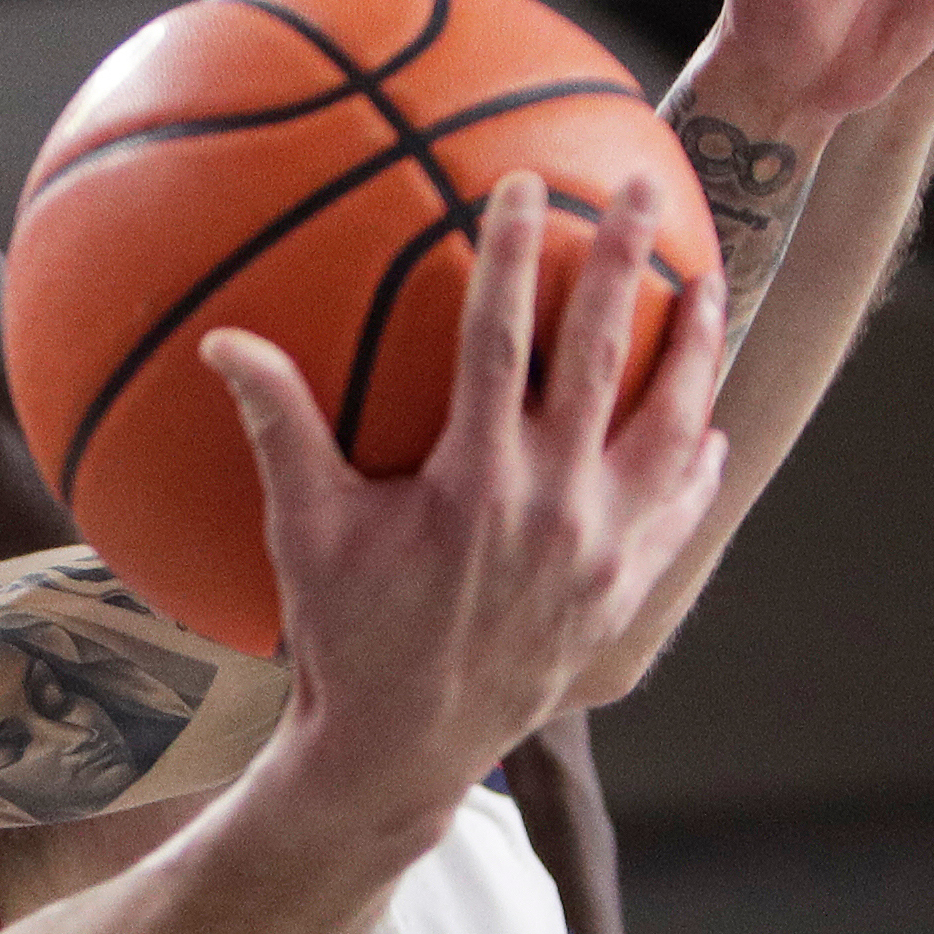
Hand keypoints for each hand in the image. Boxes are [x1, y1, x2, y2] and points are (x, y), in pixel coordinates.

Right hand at [209, 175, 725, 805]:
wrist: (404, 749)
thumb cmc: (345, 637)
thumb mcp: (305, 534)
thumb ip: (278, 429)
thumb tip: (223, 341)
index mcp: (474, 483)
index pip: (504, 343)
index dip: (516, 257)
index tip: (527, 184)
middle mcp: (552, 509)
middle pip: (605, 360)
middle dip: (626, 264)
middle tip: (651, 188)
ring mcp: (600, 552)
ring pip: (669, 428)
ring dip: (694, 352)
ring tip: (710, 286)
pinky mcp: (622, 590)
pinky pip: (677, 512)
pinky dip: (697, 463)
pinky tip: (707, 424)